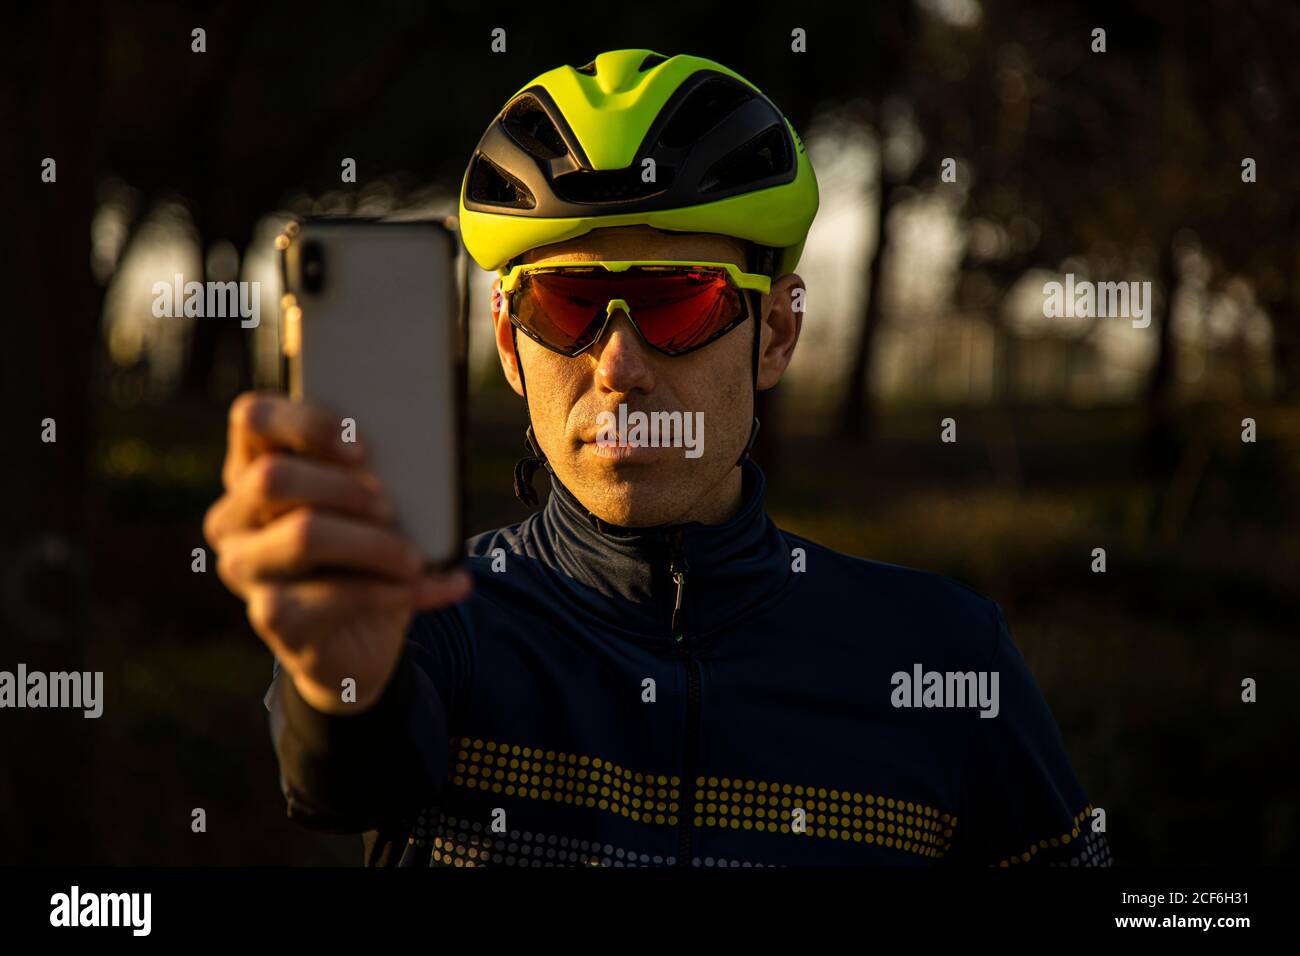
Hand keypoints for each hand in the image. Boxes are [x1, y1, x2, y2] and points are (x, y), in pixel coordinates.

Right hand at [203, 391, 470, 713]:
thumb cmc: (365, 550)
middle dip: (344, 487)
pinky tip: (446, 586)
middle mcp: (234, 516)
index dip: (307, 423)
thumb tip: (417, 452)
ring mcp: (244, 568)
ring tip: (416, 557)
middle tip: (390, 507)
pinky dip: (400, 591)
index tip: (363, 449)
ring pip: (303, 535)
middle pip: (273, 477)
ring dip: (373, 543)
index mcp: (254, 468)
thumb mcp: (368, 505)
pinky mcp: (270, 617)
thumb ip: (373, 473)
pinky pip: (337, 596)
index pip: (252, 418)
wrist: (360, 638)